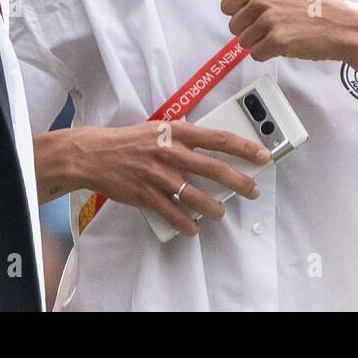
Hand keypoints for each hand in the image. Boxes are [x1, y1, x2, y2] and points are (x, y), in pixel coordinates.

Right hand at [70, 121, 267, 236]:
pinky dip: (187, 224)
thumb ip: (184, 138)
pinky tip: (194, 227)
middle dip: (240, 182)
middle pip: (215, 169)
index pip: (218, 139)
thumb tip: (211, 150)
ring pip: (197, 197)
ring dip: (214, 208)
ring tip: (220, 212)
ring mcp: (159, 175)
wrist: (95, 154)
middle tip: (253, 190)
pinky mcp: (147, 195)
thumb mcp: (159, 129)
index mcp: (176, 132)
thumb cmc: (130, 142)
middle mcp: (171, 152)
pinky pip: (174, 214)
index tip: (262, 155)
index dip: (244, 147)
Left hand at [220, 0, 357, 61]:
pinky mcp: (277, 41)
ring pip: (244, 42)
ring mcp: (269, 20)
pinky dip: (269, 54)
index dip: (244, 13)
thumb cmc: (323, 2)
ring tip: (284, 34)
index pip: (227, 6)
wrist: (347, 27)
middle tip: (278, 26)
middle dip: (252, 30)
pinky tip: (287, 45)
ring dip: (262, 43)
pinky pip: (256, 55)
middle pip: (234, 26)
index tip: (263, 13)